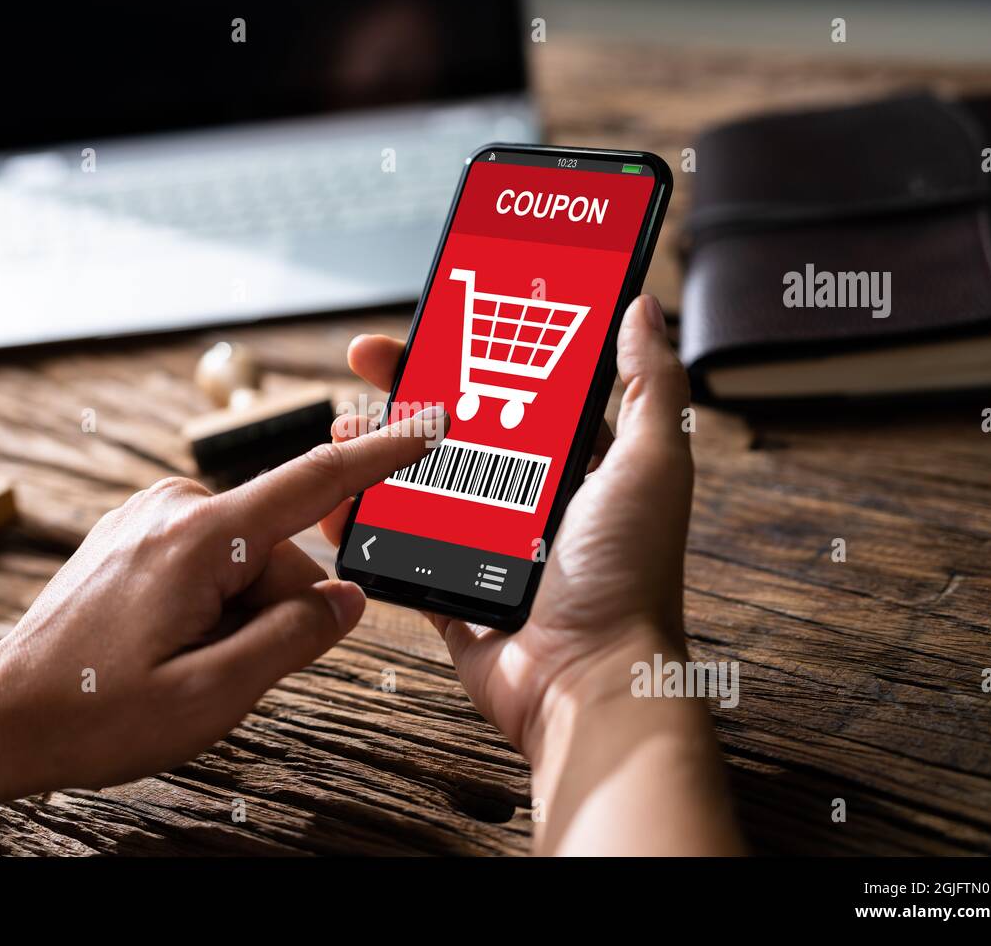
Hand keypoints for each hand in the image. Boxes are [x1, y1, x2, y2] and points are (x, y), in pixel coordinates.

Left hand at [0, 406, 448, 820]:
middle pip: (279, 551)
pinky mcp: (138, 533)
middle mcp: (174, 508)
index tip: (426, 425)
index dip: (379, 456)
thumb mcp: (212, 695)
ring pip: (246, 560)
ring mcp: (151, 516)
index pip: (310, 484)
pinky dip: (213, 603)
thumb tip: (346, 599)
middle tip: (218, 672)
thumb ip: (292, 638)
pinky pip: (211, 560)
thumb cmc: (96, 712)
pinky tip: (167, 645)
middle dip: (274, 612)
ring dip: (239, 615)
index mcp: (199, 538)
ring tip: (179, 664)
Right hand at [320, 296, 742, 853]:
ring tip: (343, 428)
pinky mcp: (450, 588)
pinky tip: (338, 496)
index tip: (436, 318)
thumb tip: (641, 306)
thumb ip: (649, 383)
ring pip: (416, 481)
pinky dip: (364, 521)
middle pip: (454, 427)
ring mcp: (485, 544)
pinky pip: (397, 547)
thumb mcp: (652, 464)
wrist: (587, 684)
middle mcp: (529, 498)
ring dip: (376, 449)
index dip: (473, 351)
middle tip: (365, 361)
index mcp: (574, 463)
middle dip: (407, 390)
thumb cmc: (626, 576)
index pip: (514, 388)